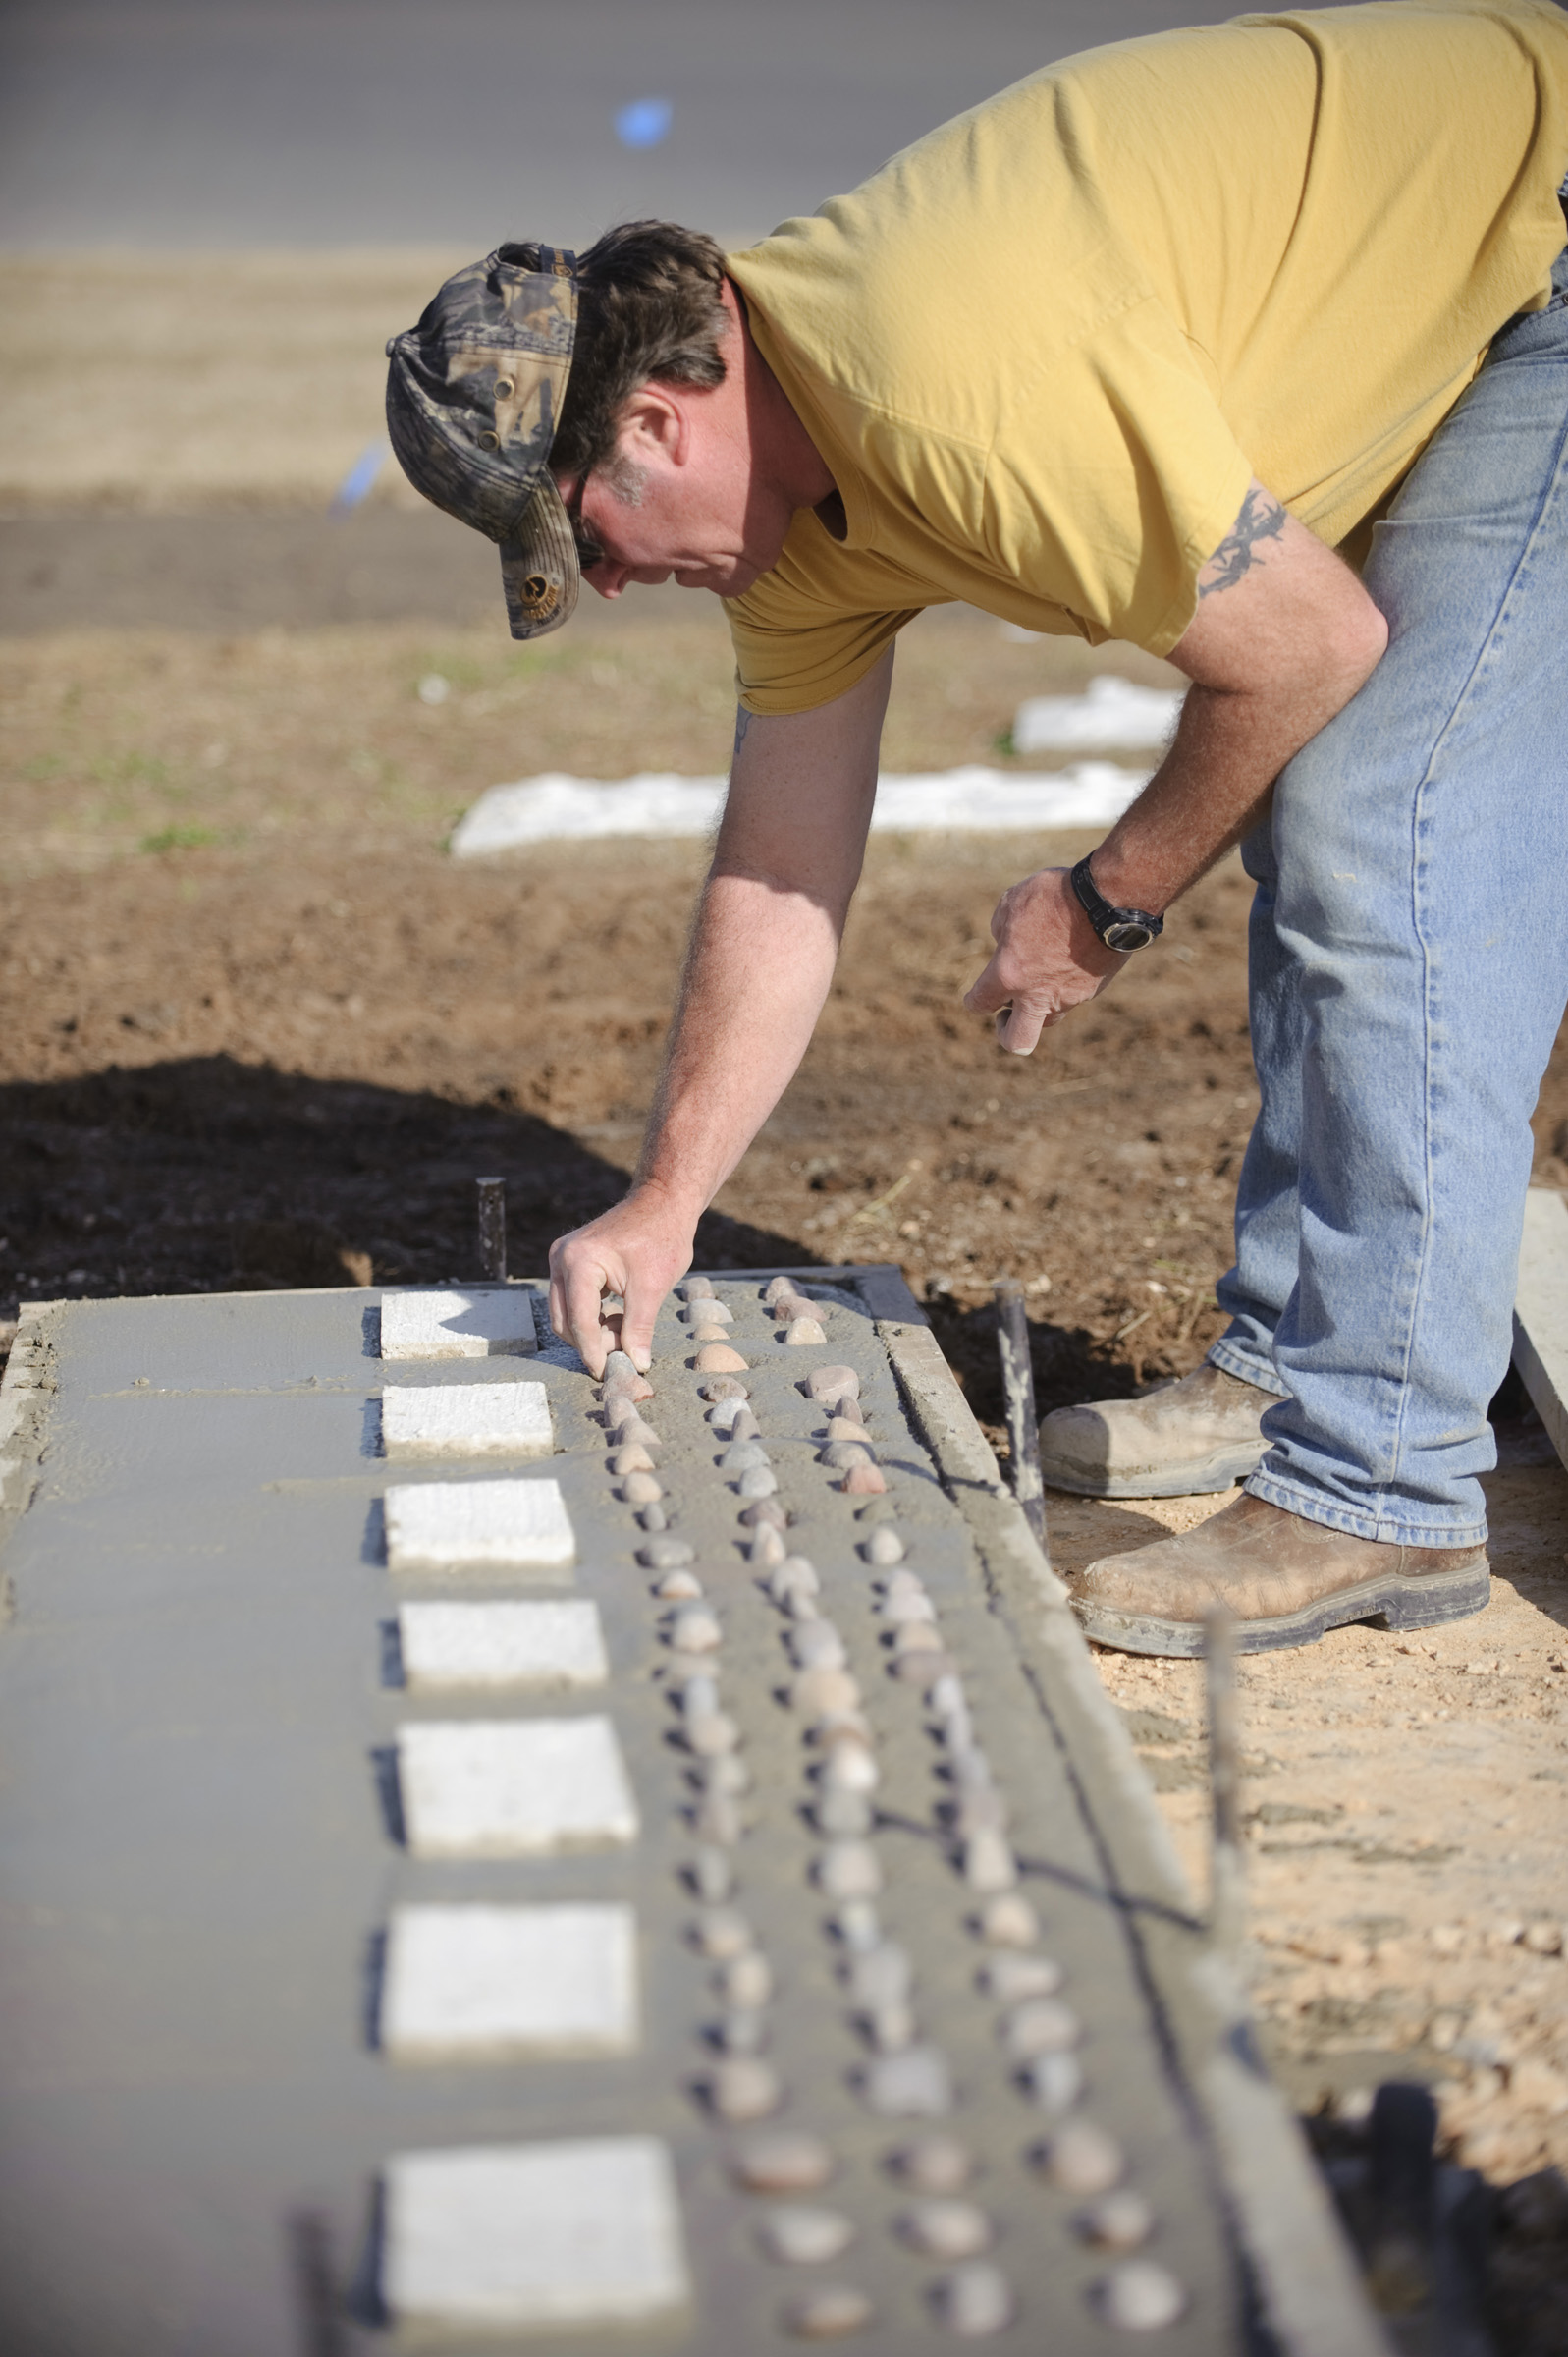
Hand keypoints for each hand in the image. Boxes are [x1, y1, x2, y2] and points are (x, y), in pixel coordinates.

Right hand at [548, 1186, 697, 1376]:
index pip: (579, 1321)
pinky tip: (619, 1316)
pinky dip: (592, 1316)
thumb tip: (636, 1364)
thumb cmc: (661, 1237)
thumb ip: (639, 1328)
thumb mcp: (653, 1287)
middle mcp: (561, 1259)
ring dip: (592, 1330)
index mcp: (579, 1262)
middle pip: (563, 1320)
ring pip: (565, 1312)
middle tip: (622, 1353)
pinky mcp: (569, 1262)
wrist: (662, 1202)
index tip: (606, 1373)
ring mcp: (562, 1258)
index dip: (593, 1352)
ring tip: (626, 1330)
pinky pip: (571, 1300)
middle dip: (590, 1343)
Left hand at [962, 866, 1125, 1054]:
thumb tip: (1006, 943)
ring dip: (1039, 1006)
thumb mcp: (1013, 903)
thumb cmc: (1056, 896)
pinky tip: (1068, 958)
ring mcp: (1069, 996)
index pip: (981, 1003)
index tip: (977, 995)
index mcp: (1009, 974)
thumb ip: (1001, 930)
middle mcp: (1038, 994)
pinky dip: (1065, 985)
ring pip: (1049, 1018)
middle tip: (1007, 1014)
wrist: (1109, 899)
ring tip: (1040, 976)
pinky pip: (1073, 997)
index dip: (974, 1000)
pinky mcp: (1093, 989)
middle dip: (1007, 1033)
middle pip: (1018, 1041)